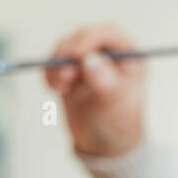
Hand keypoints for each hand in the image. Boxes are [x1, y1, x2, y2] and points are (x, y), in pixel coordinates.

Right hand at [44, 24, 144, 156]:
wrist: (104, 144)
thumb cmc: (118, 123)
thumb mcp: (115, 103)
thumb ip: (104, 79)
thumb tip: (89, 58)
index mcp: (128, 55)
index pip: (108, 33)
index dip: (90, 38)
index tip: (76, 54)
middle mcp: (107, 54)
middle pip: (82, 37)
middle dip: (69, 53)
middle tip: (65, 75)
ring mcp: (87, 61)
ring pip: (64, 48)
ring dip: (57, 65)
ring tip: (62, 88)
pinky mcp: (70, 72)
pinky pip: (53, 63)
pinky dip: (50, 73)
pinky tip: (57, 89)